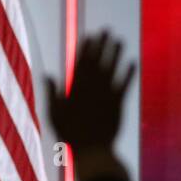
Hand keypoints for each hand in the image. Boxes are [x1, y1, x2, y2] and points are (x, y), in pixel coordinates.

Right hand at [45, 31, 135, 155]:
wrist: (91, 150)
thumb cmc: (70, 133)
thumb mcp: (53, 113)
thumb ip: (51, 93)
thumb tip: (47, 75)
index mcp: (75, 88)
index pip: (80, 63)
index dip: (85, 48)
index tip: (90, 35)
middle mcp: (91, 88)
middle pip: (97, 61)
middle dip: (102, 45)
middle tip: (107, 30)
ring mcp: (105, 95)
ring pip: (111, 69)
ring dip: (115, 54)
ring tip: (120, 40)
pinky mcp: (118, 104)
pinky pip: (124, 85)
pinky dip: (129, 73)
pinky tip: (133, 62)